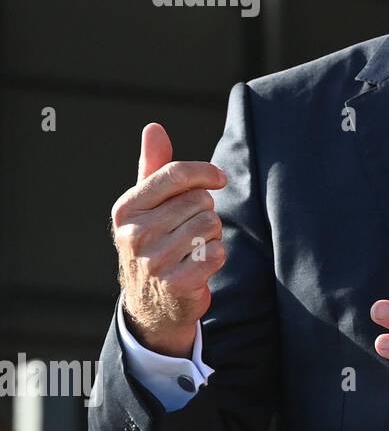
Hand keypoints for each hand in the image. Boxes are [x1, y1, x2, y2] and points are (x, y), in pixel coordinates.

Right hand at [110, 123, 227, 357]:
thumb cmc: (154, 243)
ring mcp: (155, 260)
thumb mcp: (147, 205)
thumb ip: (153, 167)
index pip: (175, 174)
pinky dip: (216, 256)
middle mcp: (135, 233)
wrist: (152, 303)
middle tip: (188, 230)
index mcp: (127, 209)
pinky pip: (218, 252)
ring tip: (192, 248)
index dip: (205, 172)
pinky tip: (199, 265)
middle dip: (204, 212)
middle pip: (200, 200)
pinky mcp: (178, 282)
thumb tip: (154, 127)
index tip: (219, 178)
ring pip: (211, 225)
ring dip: (211, 235)